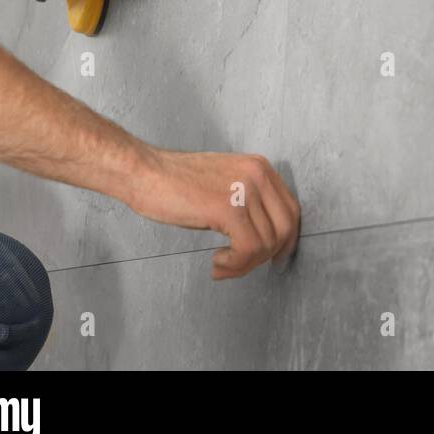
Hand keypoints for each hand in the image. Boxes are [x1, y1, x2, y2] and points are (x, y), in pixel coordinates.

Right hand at [128, 148, 301, 279]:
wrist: (143, 172)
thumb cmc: (175, 183)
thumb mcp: (225, 183)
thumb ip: (249, 202)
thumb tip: (266, 235)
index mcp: (259, 168)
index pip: (290, 210)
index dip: (286, 240)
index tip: (275, 258)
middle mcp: (258, 174)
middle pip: (285, 228)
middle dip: (267, 255)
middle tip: (241, 265)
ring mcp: (245, 190)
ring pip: (266, 243)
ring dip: (244, 264)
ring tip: (222, 264)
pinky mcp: (228, 208)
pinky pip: (248, 248)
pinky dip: (235, 264)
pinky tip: (217, 262)